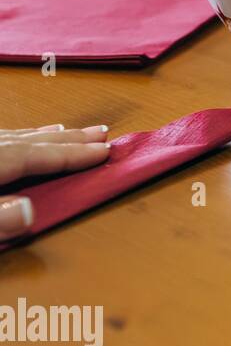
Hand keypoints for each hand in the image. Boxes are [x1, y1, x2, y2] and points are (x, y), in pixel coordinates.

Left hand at [0, 124, 111, 240]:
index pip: (41, 156)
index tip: (105, 150)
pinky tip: (23, 138)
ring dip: (47, 137)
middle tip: (101, 132)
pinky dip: (21, 138)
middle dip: (69, 139)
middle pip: (34, 142)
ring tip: (69, 131)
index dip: (75, 154)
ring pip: (18, 138)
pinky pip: (4, 140)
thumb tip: (28, 213)